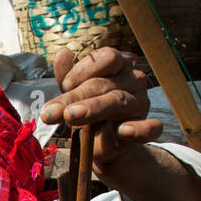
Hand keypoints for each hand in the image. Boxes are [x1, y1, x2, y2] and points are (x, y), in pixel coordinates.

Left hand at [40, 47, 161, 172]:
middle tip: (51, 111)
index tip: (64, 85)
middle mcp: (133, 80)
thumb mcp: (74, 95)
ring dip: (94, 109)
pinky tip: (122, 131)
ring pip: (119, 102)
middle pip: (105, 83)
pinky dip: (137, 129)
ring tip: (70, 116)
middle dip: (76, 96)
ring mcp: (141, 104)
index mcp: (118, 66)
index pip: (107, 58)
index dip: (83, 70)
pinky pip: (149, 127)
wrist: (100, 147)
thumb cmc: (89, 114)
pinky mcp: (148, 128)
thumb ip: (68, 77)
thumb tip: (63, 53)